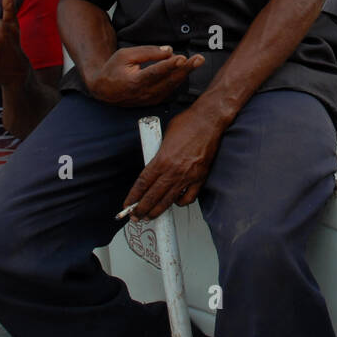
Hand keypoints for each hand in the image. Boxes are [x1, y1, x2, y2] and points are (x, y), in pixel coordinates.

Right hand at [88, 45, 203, 107]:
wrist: (104, 90)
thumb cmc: (114, 69)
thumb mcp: (125, 55)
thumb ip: (147, 52)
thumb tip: (169, 50)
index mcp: (134, 82)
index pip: (155, 72)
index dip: (169, 65)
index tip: (181, 58)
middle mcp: (144, 93)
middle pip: (169, 80)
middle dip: (186, 69)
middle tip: (199, 59)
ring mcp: (150, 99)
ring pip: (172, 85)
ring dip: (185, 73)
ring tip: (197, 61)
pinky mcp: (154, 101)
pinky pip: (170, 89)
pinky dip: (179, 79)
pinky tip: (187, 69)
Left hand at [121, 102, 225, 219]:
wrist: (209, 120)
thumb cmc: (188, 123)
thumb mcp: (164, 137)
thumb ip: (158, 153)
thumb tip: (152, 164)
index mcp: (162, 159)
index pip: (142, 184)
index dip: (133, 196)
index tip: (128, 205)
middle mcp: (173, 170)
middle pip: (153, 196)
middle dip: (141, 209)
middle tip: (135, 216)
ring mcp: (188, 176)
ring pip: (169, 200)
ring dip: (158, 210)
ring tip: (151, 215)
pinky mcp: (200, 177)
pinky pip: (189, 197)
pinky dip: (181, 202)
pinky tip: (176, 202)